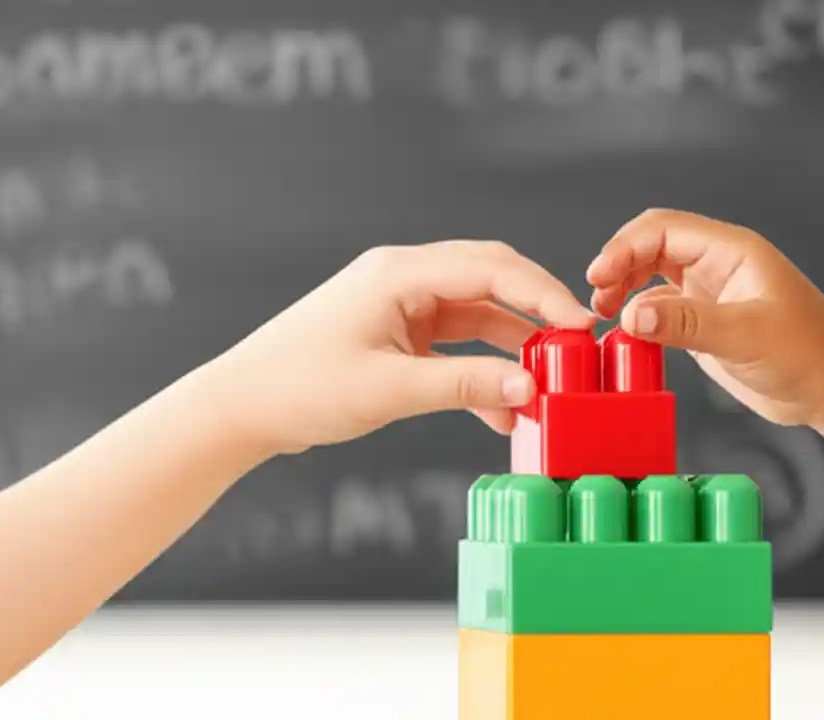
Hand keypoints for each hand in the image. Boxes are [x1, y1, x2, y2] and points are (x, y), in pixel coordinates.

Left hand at [208, 240, 594, 454]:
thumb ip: (464, 386)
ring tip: (549, 380)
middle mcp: (404, 278)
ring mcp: (401, 305)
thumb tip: (529, 387)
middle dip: (537, 310)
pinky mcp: (397, 333)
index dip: (543, 294)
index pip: (490, 269)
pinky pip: (456, 343)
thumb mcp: (390, 389)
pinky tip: (503, 408)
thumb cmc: (300, 389)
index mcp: (399, 273)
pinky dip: (481, 369)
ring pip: (477, 313)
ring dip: (512, 343)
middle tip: (579, 345)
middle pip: (491, 279)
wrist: (240, 407)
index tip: (582, 327)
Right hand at [588, 209, 823, 426]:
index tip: (598, 275)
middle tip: (595, 297)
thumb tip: (633, 315)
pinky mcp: (703, 321)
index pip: (663, 230)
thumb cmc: (809, 352)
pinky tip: (626, 335)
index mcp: (730, 250)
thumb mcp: (746, 336)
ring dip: (623, 288)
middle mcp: (715, 264)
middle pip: (650, 245)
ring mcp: (708, 292)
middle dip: (618, 265)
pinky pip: (659, 307)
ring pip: (650, 274)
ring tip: (604, 314)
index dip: (624, 247)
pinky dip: (637, 316)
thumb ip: (688, 324)